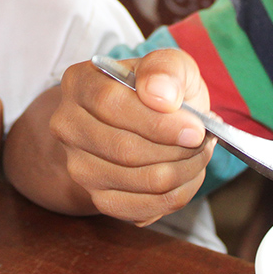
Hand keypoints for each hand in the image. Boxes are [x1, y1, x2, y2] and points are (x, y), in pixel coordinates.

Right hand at [49, 50, 214, 225]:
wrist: (148, 122)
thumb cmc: (160, 89)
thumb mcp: (169, 64)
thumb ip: (166, 69)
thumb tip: (161, 96)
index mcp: (79, 83)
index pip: (110, 104)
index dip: (157, 121)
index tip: (196, 128)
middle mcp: (68, 126)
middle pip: (124, 149)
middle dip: (176, 150)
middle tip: (204, 141)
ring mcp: (79, 166)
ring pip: (137, 181)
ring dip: (182, 172)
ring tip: (199, 154)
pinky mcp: (98, 199)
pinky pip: (143, 209)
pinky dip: (176, 195)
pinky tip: (187, 174)